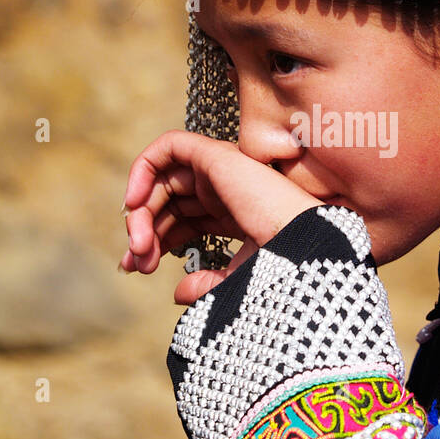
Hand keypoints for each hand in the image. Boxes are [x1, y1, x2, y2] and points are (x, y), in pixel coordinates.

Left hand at [120, 129, 323, 305]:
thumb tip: (177, 292)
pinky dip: (144, 167)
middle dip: (144, 232)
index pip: (181, 220)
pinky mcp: (216, 156)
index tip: (134, 268)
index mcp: (232, 213)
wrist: (306, 256)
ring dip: (141, 212)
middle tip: (135, 264)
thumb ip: (206, 284)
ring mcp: (221, 171)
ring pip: (162, 179)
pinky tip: (134, 203)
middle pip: (167, 202)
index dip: (154, 241)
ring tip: (139, 246)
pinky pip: (168, 146)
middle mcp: (225, 189)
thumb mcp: (235, 282)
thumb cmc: (284, 272)